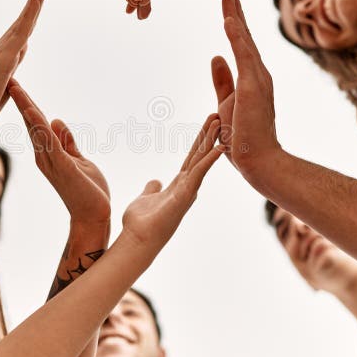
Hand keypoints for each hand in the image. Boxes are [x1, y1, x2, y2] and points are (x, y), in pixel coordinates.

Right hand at [0, 0, 47, 125]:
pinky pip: (21, 31)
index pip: (24, 27)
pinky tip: (36, 1)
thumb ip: (12, 67)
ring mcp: (5, 48)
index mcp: (7, 51)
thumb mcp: (6, 81)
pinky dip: (29, 15)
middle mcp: (5, 45)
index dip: (32, 10)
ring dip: (35, 0)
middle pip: (26, 17)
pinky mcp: (5, 55)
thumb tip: (18, 55)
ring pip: (25, 20)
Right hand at [8, 80, 109, 225]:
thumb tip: (56, 120)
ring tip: (16, 88)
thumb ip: (67, 142)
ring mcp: (51, 161)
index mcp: (49, 154)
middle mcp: (45, 156)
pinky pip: (48, 141)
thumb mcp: (78, 160)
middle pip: (31, 123)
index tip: (17, 87)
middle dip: (21, 101)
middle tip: (9, 80)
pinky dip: (39, 125)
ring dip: (26, 107)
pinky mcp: (61, 166)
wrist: (93, 216)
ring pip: (36, 128)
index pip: (36, 124)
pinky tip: (32, 111)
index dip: (28, 105)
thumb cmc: (88, 191)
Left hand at [121, 114, 221, 247]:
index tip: (209, 124)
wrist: (137, 240)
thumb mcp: (145, 198)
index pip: (192, 158)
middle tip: (218, 116)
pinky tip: (217, 149)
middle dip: (209, 136)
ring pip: (202, 161)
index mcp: (179, 186)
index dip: (200, 141)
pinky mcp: (184, 197)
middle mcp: (187, 188)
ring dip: (211, 142)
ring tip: (219, 123)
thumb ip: (152, 188)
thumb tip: (155, 181)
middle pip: (200, 156)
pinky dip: (208, 161)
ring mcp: (188, 192)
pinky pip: (198, 174)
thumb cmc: (141, 223)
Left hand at [211, 0, 280, 175]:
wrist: (258, 161)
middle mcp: (258, 73)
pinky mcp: (253, 86)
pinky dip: (236, 36)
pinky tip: (228, 19)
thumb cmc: (243, 137)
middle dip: (235, 9)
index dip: (233, 19)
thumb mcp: (227, 103)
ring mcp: (258, 78)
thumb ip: (223, 80)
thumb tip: (216, 56)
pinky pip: (243, 56)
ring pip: (244, 40)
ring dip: (235, 15)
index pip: (240, 42)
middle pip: (244, 34)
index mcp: (251, 76)